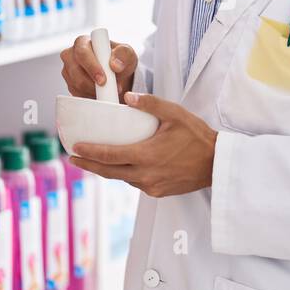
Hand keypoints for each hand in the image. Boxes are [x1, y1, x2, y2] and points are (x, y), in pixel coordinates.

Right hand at [60, 35, 137, 102]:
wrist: (119, 76)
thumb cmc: (120, 60)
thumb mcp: (128, 54)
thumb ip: (123, 54)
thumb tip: (114, 65)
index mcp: (82, 42)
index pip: (82, 53)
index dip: (92, 67)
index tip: (103, 79)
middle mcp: (71, 55)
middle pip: (75, 71)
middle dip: (91, 83)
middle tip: (109, 89)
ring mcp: (68, 71)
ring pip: (75, 85)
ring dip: (93, 91)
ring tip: (108, 90)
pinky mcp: (70, 84)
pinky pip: (76, 94)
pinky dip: (90, 96)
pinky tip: (100, 94)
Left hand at [71, 93, 217, 197]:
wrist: (217, 163)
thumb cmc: (197, 137)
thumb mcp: (175, 114)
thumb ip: (150, 104)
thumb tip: (127, 97)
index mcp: (146, 156)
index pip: (109, 156)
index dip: (90, 153)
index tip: (75, 149)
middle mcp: (145, 175)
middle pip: (109, 172)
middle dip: (89, 165)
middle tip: (73, 158)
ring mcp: (151, 186)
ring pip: (122, 178)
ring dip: (108, 169)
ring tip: (96, 159)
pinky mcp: (158, 192)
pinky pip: (135, 183)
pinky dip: (126, 174)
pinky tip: (123, 165)